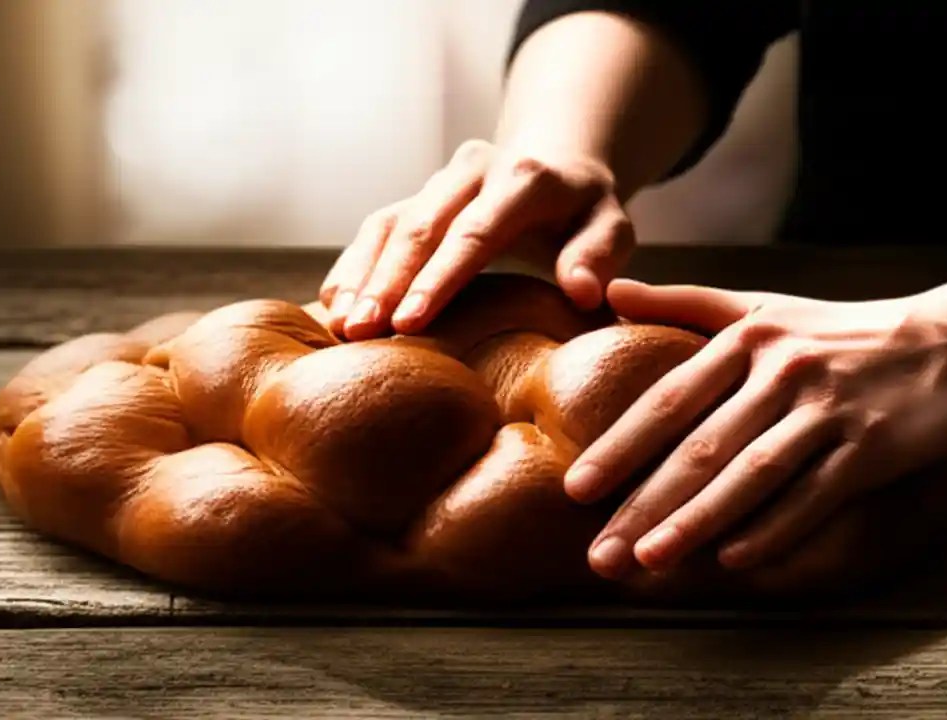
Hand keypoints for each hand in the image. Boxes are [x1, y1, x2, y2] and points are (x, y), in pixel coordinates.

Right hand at [318, 139, 633, 339]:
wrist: (555, 161)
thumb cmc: (585, 211)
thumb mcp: (613, 227)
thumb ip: (599, 256)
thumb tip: (582, 292)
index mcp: (523, 178)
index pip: (474, 232)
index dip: (438, 278)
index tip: (409, 322)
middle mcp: (472, 169)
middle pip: (420, 227)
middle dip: (386, 282)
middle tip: (361, 333)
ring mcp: (438, 180)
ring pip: (389, 225)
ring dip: (361, 276)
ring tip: (341, 326)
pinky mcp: (416, 196)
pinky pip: (377, 228)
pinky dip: (354, 266)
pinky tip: (334, 305)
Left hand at [566, 278, 946, 579]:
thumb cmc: (838, 331)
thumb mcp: (761, 306)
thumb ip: (683, 302)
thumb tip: (609, 290)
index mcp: (747, 339)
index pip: (669, 400)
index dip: (620, 446)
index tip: (576, 488)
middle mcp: (783, 372)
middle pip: (701, 447)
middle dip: (644, 503)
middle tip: (599, 552)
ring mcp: (829, 411)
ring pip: (751, 476)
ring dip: (697, 522)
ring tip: (649, 559)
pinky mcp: (873, 448)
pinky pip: (814, 497)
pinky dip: (773, 529)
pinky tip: (731, 560)